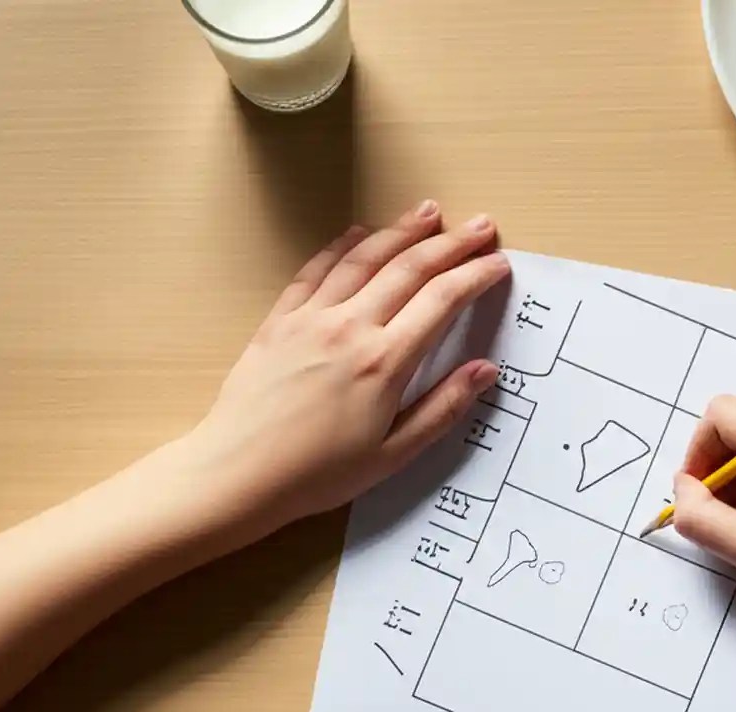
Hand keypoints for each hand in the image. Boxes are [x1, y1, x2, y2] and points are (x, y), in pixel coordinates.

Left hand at [183, 201, 509, 535]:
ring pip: (364, 259)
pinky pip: (315, 271)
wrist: (237, 474)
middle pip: (410, 269)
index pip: (442, 302)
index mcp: (385, 362)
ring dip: (401, 231)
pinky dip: (342, 246)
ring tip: (428, 212)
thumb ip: (443, 408)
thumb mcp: (393, 455)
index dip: (475, 277)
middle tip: (480, 226)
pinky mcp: (279, 321)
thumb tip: (486, 370)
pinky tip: (359, 232)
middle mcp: (351, 327)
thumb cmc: (318, 474)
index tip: (498, 264)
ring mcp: (311, 318)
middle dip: (451, 243)